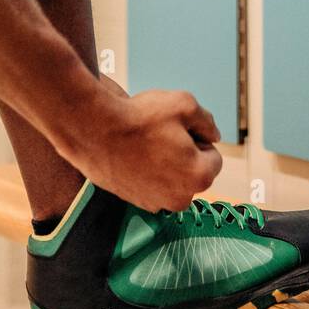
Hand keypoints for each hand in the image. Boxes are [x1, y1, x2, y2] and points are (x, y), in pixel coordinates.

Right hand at [61, 88, 222, 211]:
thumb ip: (207, 121)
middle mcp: (181, 198)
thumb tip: (212, 135)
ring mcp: (156, 203)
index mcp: (200, 177)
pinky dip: (147, 173)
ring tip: (145, 144)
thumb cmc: (140, 118)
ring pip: (172, 179)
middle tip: (161, 135)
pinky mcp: (136, 202)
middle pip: (193, 171)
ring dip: (165, 165)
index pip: (214, 157)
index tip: (177, 130)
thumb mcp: (184, 104)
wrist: (95, 130)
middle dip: (184, 155)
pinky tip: (133, 155)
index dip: (198, 139)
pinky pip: (152, 185)